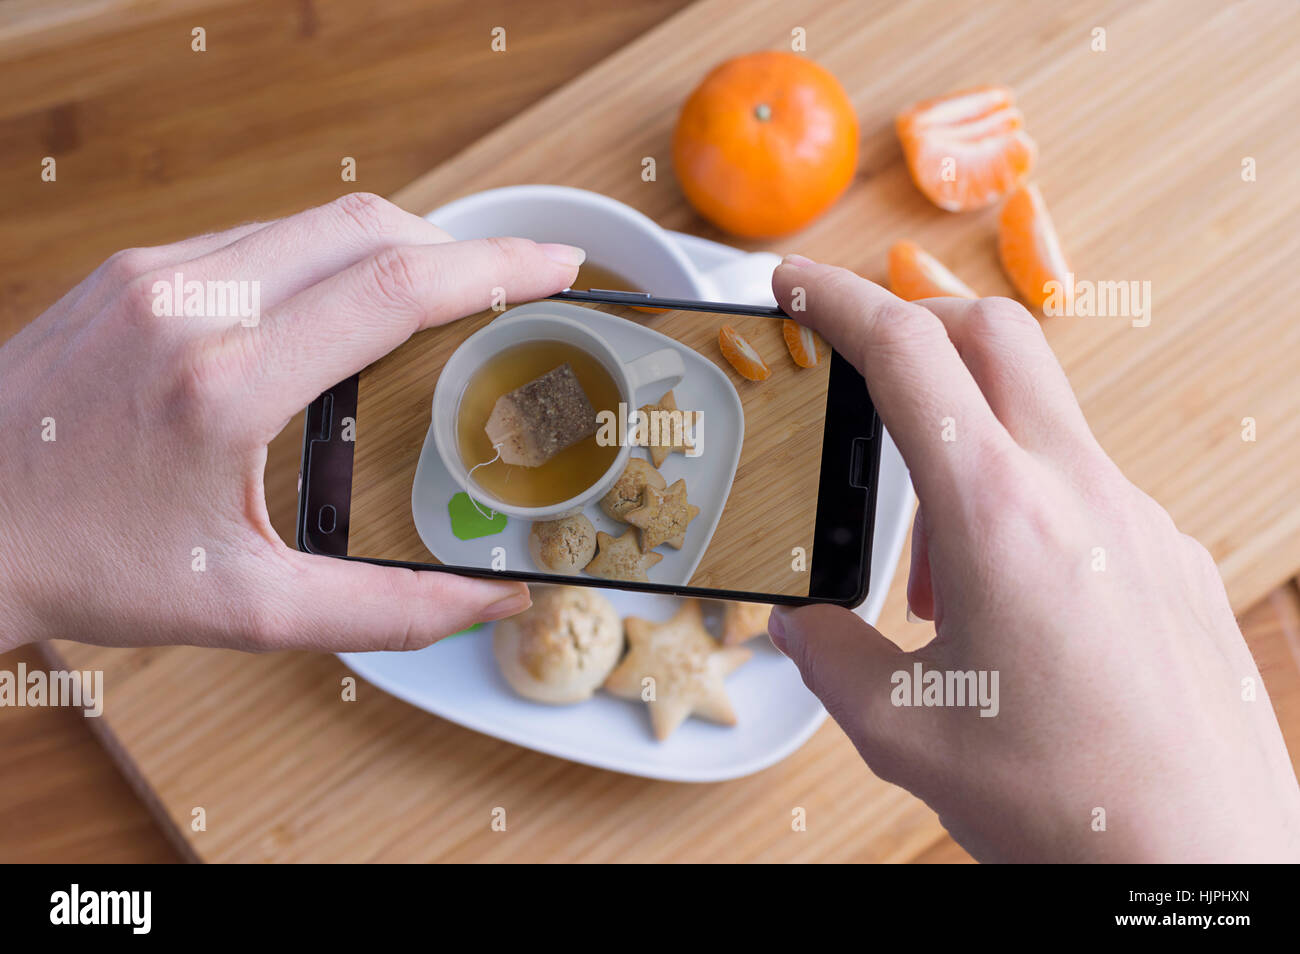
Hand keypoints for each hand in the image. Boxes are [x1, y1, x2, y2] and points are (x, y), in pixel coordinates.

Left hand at [0, 193, 584, 652]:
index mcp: (226, 384)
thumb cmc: (91, 568)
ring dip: (393, 246)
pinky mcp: (133, 270)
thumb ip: (386, 610)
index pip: (393, 287)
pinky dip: (325, 256)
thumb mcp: (248, 611)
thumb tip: (492, 600)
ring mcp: (154, 275)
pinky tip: (342, 305)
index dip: (494, 265)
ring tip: (442, 294)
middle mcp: (190, 304)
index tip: (558, 262)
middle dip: (458, 244)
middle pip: (364, 227)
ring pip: (312, 223)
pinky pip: (259, 238)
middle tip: (516, 278)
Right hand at [768, 255, 1299, 861]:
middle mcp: (1080, 496)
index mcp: (1000, 517)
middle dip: (914, 326)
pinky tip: (1009, 602)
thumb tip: (801, 627)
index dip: (840, 302)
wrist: (1201, 865)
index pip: (910, 356)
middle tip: (860, 373)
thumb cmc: (1065, 802)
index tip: (798, 285)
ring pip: (1039, 420)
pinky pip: (1085, 490)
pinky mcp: (1175, 560)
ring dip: (966, 448)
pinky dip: (1024, 505)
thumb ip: (832, 658)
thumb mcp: (903, 731)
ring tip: (932, 571)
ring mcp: (1141, 522)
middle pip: (994, 335)